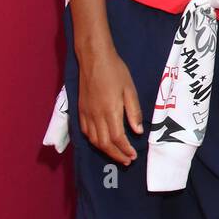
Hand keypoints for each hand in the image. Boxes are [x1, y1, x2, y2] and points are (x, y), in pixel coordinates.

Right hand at [77, 44, 142, 162]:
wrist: (94, 58)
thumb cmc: (115, 71)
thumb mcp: (130, 89)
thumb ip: (133, 111)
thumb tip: (138, 131)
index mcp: (110, 111)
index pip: (117, 138)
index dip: (125, 150)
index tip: (132, 156)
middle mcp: (96, 116)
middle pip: (105, 144)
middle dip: (116, 155)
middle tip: (127, 161)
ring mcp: (86, 113)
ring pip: (94, 140)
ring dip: (105, 151)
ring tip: (116, 155)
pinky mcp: (80, 110)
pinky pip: (85, 132)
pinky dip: (94, 141)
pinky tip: (101, 142)